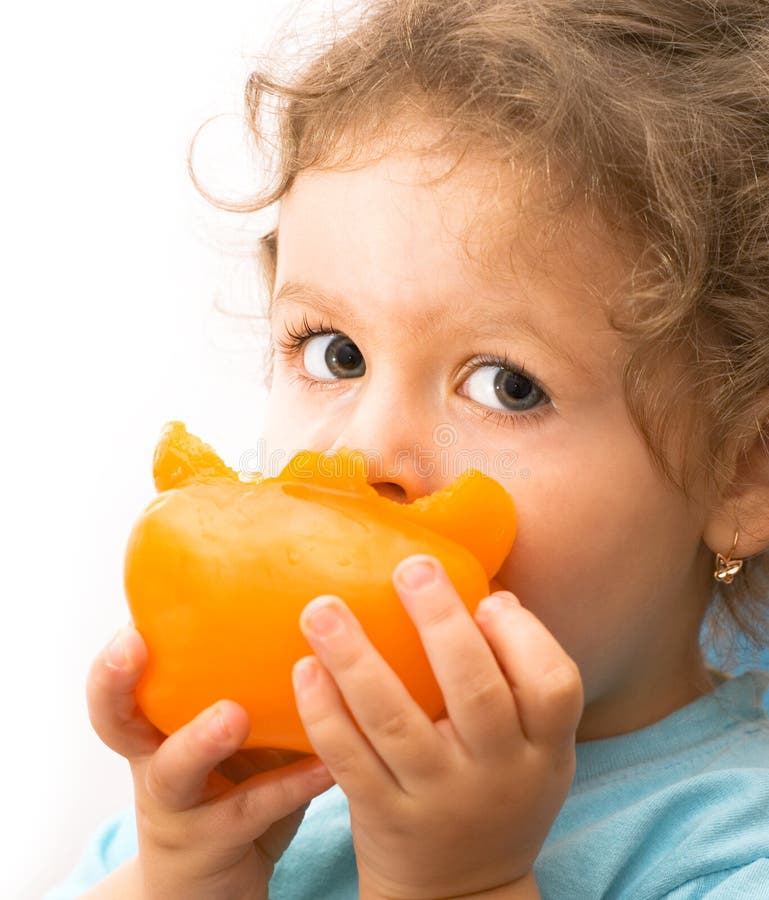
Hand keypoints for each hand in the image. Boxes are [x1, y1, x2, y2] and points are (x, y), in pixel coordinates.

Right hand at [87, 624, 333, 899]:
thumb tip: (312, 617)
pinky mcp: (214, 845)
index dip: (112, 663)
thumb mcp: (221, 737)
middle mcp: (153, 765)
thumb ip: (245, 688)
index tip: (129, 629)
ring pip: (175, 774)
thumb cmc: (227, 789)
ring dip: (201, 739)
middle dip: (120, 685)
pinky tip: (327, 765)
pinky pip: (253, 810)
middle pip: (119, 724)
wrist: (211, 887)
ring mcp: (178, 810)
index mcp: (152, 729)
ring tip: (234, 715)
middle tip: (137, 648)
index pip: (114, 689)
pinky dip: (292, 784)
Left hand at [293, 555, 582, 899]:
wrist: (461, 896)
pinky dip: (324, 713)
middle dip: (441, 623)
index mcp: (543, 750)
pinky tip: (305, 669)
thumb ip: (521, 680)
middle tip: (410, 568)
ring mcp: (437, 798)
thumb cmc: (498, 794)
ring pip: (395, 721)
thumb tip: (488, 597)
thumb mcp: (535, 749)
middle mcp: (496, 774)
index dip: (522, 635)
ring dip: (356, 659)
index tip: (486, 599)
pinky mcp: (383, 817)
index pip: (555, 684)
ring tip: (323, 608)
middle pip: (475, 691)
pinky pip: (349, 760)